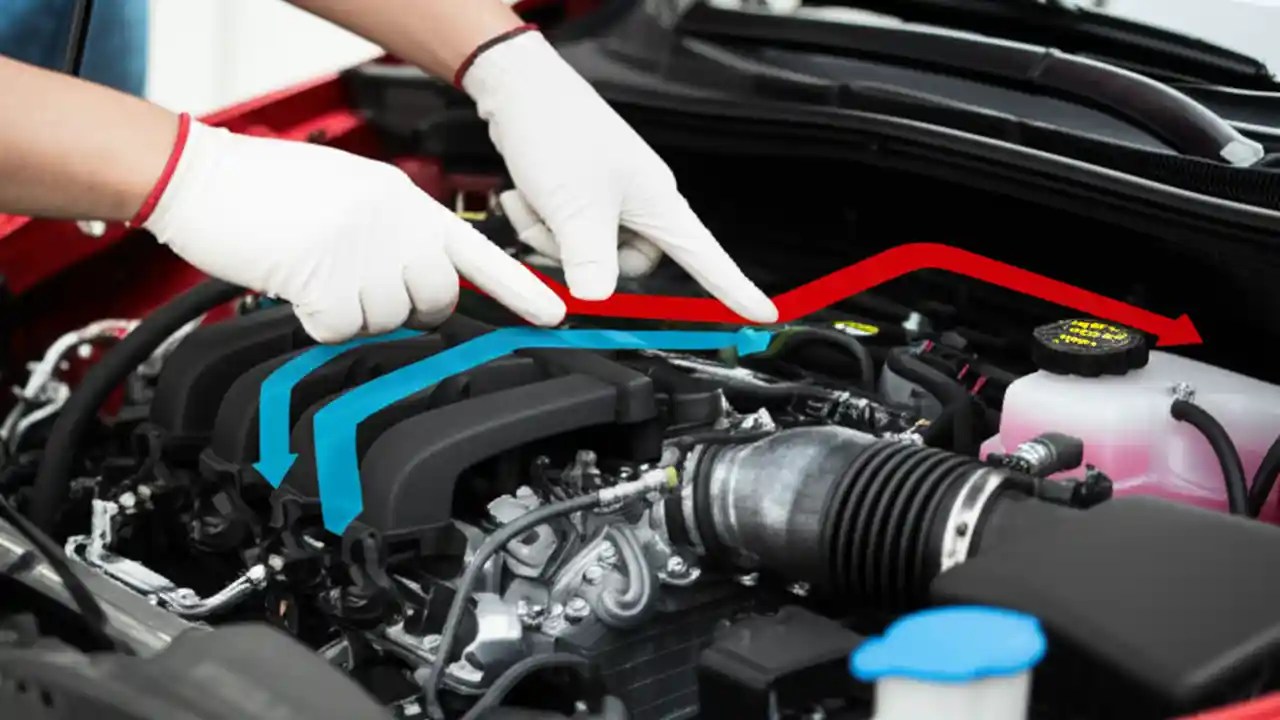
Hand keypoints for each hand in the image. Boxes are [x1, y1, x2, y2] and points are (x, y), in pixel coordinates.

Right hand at [139, 118, 566, 341]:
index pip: (476, 251)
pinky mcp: (326, 275)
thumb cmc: (268, 188)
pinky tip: (296, 288)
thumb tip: (419, 283)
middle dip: (405, 310)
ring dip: (352, 314)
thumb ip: (393, 234)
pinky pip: (342, 331)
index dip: (519, 289)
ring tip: (316, 273)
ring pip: (387, 321)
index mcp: (404, 201)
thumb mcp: (349, 195)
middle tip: (359, 288)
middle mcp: (393, 222)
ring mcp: (363, 248)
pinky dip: (317, 323)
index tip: (555, 315)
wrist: (201, 174)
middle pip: (434, 300)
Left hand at [459, 29, 778, 323]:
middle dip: (579, 257)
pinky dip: (539, 220)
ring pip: (585, 253)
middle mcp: (640, 204)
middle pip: (624, 267)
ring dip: (549, 236)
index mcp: (659, 204)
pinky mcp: (581, 197)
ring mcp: (609, 201)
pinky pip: (564, 232)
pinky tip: (526, 195)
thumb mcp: (576, 207)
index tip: (762, 314)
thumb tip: (598, 301)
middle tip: (553, 227)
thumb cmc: (558, 132)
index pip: (707, 257)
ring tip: (534, 201)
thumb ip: (591, 262)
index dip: (735, 289)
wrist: (519, 86)